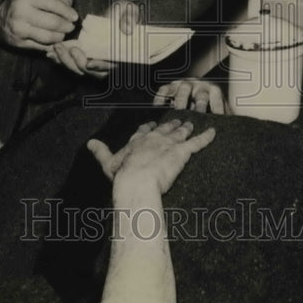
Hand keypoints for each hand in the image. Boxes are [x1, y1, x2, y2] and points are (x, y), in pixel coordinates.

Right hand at [0, 0, 78, 50]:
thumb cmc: (22, 5)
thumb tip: (71, 3)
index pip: (53, 4)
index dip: (67, 12)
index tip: (75, 17)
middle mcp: (22, 13)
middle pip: (53, 22)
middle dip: (66, 26)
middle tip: (71, 27)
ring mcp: (20, 30)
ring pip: (49, 37)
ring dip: (60, 37)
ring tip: (63, 34)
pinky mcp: (19, 43)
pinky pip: (42, 47)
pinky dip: (52, 45)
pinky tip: (55, 41)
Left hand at [45, 0, 140, 78]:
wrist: (110, 13)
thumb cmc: (121, 13)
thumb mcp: (127, 11)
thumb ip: (128, 18)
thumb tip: (127, 28)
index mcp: (117, 54)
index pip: (108, 67)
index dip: (99, 67)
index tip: (90, 63)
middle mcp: (104, 61)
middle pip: (90, 72)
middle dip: (78, 64)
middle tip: (70, 50)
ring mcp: (90, 60)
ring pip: (77, 69)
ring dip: (66, 61)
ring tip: (57, 48)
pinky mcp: (79, 57)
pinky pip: (68, 63)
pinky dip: (59, 59)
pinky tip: (51, 52)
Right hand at [88, 119, 214, 193]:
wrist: (137, 181)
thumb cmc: (122, 176)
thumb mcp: (108, 164)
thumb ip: (101, 152)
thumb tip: (89, 143)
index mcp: (137, 142)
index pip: (143, 132)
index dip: (148, 129)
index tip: (150, 125)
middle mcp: (153, 139)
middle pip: (164, 129)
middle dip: (170, 125)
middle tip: (176, 120)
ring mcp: (168, 143)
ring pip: (180, 132)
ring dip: (186, 128)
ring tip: (191, 123)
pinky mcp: (182, 152)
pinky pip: (197, 143)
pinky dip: (206, 137)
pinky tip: (214, 132)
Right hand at [153, 79, 229, 113]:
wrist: (193, 94)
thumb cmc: (206, 107)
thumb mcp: (216, 111)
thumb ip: (221, 118)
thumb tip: (227, 132)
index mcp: (212, 90)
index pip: (216, 97)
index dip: (217, 107)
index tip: (217, 119)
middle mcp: (199, 86)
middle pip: (200, 93)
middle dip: (199, 106)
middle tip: (197, 117)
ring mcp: (184, 84)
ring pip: (183, 88)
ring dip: (181, 100)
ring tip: (178, 112)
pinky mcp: (171, 86)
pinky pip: (165, 89)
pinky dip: (161, 97)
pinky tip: (158, 107)